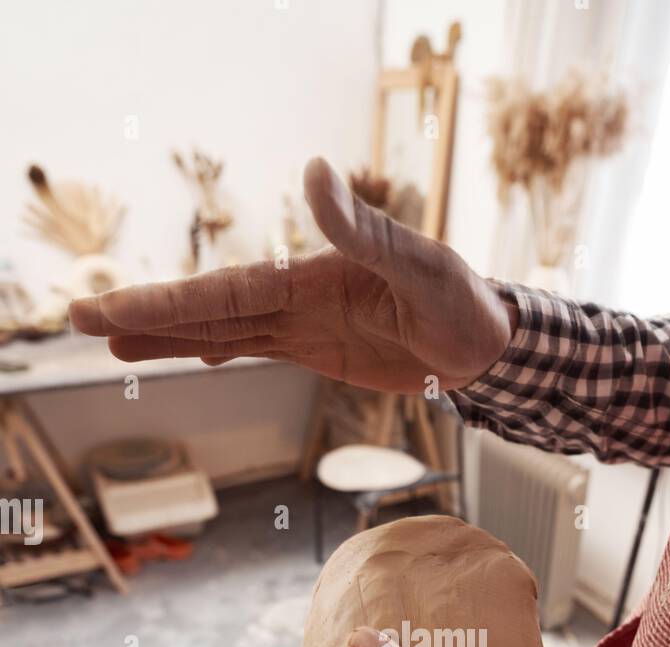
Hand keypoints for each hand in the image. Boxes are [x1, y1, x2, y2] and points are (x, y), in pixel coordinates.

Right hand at [69, 158, 514, 392]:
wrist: (489, 347)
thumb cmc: (466, 305)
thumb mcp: (423, 269)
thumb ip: (366, 231)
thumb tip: (313, 173)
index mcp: (311, 276)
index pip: (225, 294)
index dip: (167, 303)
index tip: (112, 308)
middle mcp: (296, 296)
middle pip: (208, 311)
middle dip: (146, 316)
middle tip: (80, 322)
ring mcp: (303, 323)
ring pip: (220, 331)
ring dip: (167, 335)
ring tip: (109, 340)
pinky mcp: (316, 349)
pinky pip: (252, 348)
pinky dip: (212, 349)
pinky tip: (180, 352)